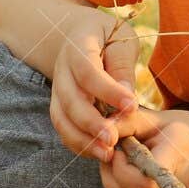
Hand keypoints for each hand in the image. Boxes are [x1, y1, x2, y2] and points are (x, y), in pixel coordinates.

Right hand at [49, 8, 139, 161]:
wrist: (79, 34)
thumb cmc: (108, 37)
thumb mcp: (121, 40)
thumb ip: (122, 66)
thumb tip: (126, 96)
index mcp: (78, 46)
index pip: (88, 71)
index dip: (108, 91)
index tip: (131, 106)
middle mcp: (62, 69)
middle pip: (70, 100)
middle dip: (91, 123)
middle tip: (113, 139)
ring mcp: (57, 89)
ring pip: (62, 118)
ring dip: (83, 140)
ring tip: (107, 153)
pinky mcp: (59, 106)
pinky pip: (63, 128)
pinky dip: (78, 144)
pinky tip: (99, 153)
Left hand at [101, 105, 188, 187]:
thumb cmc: (182, 133)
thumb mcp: (157, 119)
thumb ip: (125, 122)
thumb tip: (99, 135)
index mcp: (176, 157)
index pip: (139, 179)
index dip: (119, 164)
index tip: (120, 148)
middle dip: (110, 173)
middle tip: (119, 157)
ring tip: (127, 171)